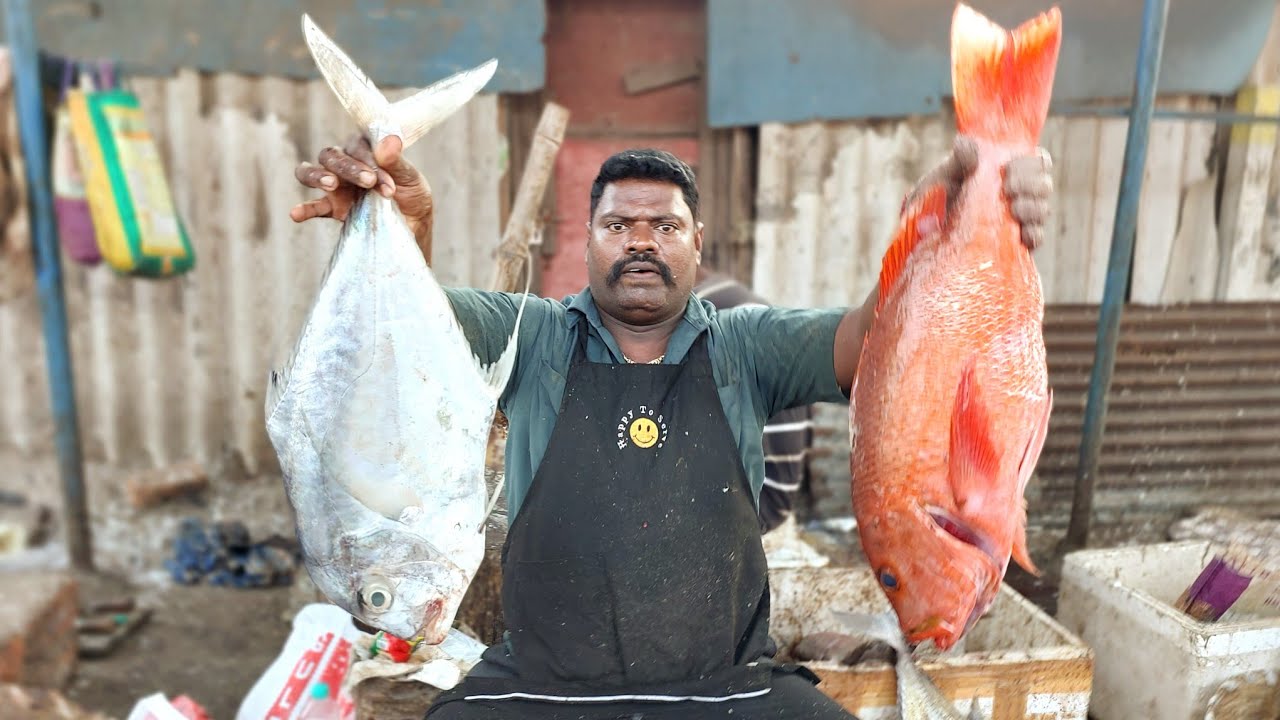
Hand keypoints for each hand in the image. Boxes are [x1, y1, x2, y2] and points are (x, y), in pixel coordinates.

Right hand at [290, 133, 433, 242]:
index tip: (387, 183)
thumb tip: (390, 141)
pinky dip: (303, 209)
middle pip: (332, 155)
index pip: (357, 146)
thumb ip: (397, 161)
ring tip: (330, 184)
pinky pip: (313, 206)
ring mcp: (337, 185)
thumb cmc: (412, 196)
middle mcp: (347, 163)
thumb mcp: (412, 179)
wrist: (413, 228)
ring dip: (317, 175)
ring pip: (312, 171)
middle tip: (369, 183)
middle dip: (350, 168)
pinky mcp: (332, 208)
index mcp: (366, 150)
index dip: (369, 160)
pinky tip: (296, 214)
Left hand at [903, 135, 1053, 250]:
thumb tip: (969, 146)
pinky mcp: (1014, 244)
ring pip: (1042, 210)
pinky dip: (1033, 234)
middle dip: (1031, 185)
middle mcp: (1019, 194)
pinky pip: (1036, 239)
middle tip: (1008, 189)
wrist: (923, 228)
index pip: (1039, 162)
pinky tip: (1022, 232)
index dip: (1031, 164)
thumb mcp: (945, 172)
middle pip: (1044, 186)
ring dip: (1032, 208)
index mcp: (1009, 171)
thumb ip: (960, 156)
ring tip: (1013, 209)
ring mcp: (1018, 220)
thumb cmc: (938, 194)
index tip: (1009, 168)